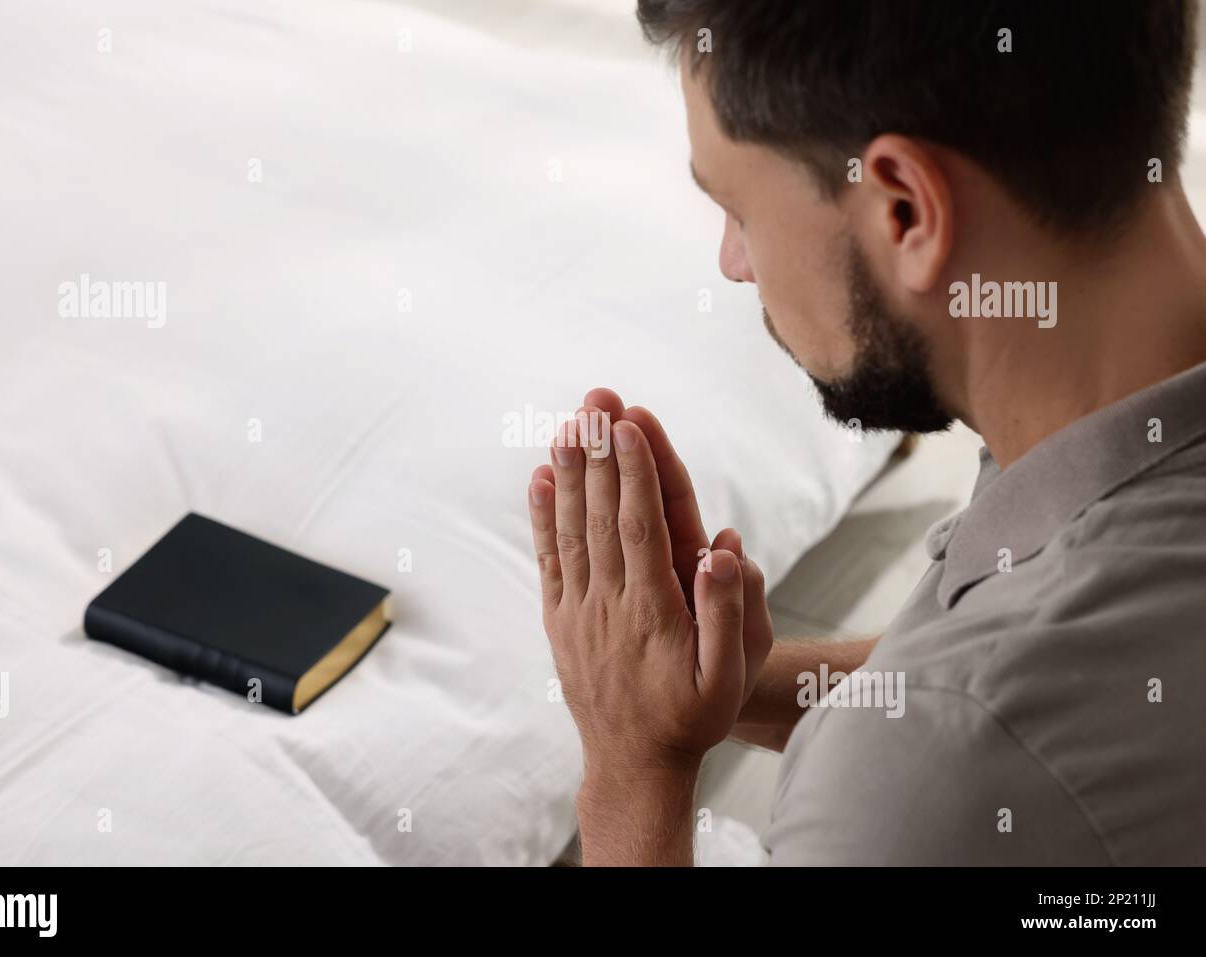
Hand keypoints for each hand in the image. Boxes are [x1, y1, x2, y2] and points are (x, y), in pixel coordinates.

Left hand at [526, 392, 764, 774]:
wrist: (633, 765)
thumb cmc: (691, 720)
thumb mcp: (727, 679)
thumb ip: (727, 613)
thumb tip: (719, 548)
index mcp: (653, 611)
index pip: (641, 527)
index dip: (635, 473)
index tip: (628, 424)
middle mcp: (609, 603)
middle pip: (602, 515)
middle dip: (599, 453)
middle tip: (594, 399)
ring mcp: (579, 610)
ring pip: (572, 529)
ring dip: (570, 473)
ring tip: (566, 422)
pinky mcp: (561, 620)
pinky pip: (549, 560)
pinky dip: (543, 517)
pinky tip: (541, 478)